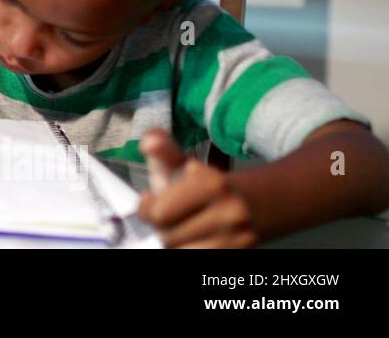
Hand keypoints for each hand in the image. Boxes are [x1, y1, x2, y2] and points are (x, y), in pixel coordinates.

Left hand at [137, 128, 258, 247]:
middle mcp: (229, 212)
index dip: (146, 210)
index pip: (159, 213)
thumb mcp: (183, 163)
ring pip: (182, 252)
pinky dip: (190, 250)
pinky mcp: (240, 253)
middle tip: (168, 217)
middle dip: (162, 227)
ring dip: (176, 242)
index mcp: (212, 184)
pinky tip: (193, 239)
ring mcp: (239, 238)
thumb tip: (149, 141)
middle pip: (169, 236)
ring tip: (181, 228)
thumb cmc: (206, 185)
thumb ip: (163, 152)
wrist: (253, 203)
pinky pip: (199, 258)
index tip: (148, 203)